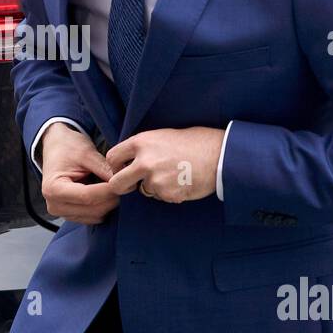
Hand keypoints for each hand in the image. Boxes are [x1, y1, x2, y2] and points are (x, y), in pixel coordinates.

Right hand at [39, 122, 119, 224]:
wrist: (57, 148)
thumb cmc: (68, 147)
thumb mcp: (86, 153)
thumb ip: (104, 169)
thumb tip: (124, 183)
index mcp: (53, 189)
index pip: (87, 196)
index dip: (109, 190)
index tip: (125, 181)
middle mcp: (54, 205)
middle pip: (93, 209)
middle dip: (112, 197)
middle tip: (125, 183)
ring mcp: (62, 213)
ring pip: (96, 216)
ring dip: (109, 203)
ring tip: (115, 186)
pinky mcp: (71, 216)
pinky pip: (94, 218)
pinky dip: (104, 207)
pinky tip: (107, 192)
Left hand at [105, 127, 223, 202]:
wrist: (220, 155)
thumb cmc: (195, 142)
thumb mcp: (163, 135)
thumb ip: (144, 148)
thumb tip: (131, 160)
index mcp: (141, 143)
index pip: (112, 158)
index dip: (116, 166)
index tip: (123, 169)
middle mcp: (144, 162)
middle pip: (117, 183)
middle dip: (123, 186)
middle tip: (133, 184)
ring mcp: (155, 180)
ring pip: (144, 190)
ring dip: (155, 187)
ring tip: (174, 175)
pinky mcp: (167, 194)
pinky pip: (161, 197)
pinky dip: (169, 193)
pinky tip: (182, 182)